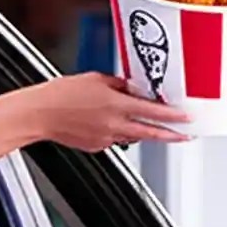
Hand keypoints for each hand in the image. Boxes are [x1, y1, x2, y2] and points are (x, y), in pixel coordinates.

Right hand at [29, 72, 191, 151]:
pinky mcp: (97, 146)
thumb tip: (135, 88)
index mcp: (116, 104)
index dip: (173, 116)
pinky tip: (113, 124)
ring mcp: (106, 138)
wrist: (39, 114)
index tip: (186, 117)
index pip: (153, 112)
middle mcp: (114, 124)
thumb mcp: (96, 79)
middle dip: (172, 136)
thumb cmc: (61, 94)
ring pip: (134, 137)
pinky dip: (120, 132)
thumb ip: (119, 84)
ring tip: (157, 129)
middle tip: (185, 136)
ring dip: (146, 133)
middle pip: (151, 133)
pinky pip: (115, 140)